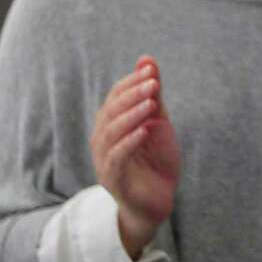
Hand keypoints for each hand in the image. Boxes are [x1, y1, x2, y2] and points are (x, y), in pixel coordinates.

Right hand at [89, 56, 179, 258]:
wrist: (157, 202)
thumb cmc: (156, 161)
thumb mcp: (159, 123)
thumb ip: (153, 95)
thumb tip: (147, 60)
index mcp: (111, 125)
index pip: (115, 98)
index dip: (131, 82)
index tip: (150, 69)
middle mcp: (102, 140)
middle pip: (110, 112)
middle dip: (132, 95)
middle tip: (152, 82)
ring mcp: (105, 160)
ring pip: (111, 133)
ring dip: (132, 115)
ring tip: (152, 103)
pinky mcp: (113, 180)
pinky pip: (117, 158)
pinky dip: (130, 142)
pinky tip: (144, 130)